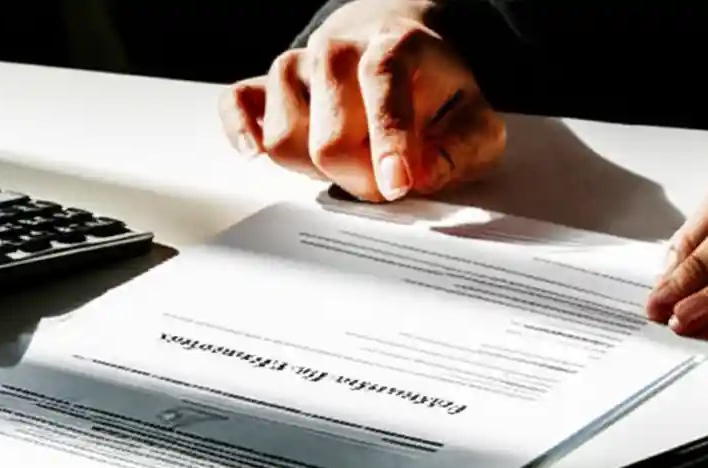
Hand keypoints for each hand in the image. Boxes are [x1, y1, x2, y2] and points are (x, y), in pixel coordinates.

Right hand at [217, 0, 505, 201]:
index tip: (398, 185)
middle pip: (329, 138)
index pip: (381, 86)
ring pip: (283, 138)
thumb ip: (464, 148)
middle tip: (383, 184)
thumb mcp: (473, 117)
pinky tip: (256, 153)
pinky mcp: (263, 85)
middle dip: (359, 178)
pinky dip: (242, 133)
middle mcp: (335, 51)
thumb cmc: (431, 88)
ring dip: (315, 169)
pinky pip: (235, 106)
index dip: (389, 142)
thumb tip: (424, 177)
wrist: (390, 42)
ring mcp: (295, 67)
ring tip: (347, 161)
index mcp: (393, 47)